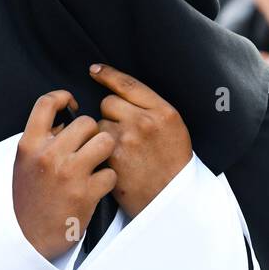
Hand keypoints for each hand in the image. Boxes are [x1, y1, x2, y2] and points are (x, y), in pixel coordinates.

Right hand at [13, 90, 116, 259]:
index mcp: (29, 145)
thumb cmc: (28, 201)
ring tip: (97, 163)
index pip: (46, 103)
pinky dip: (107, 181)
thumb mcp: (24, 165)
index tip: (72, 103)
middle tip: (88, 146)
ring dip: (105, 152)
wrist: (27, 239)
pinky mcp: (86, 193)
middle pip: (86, 122)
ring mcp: (68, 174)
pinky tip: (96, 188)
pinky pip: (111, 173)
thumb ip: (41, 141)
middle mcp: (48, 155)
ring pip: (105, 142)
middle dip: (92, 133)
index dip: (63, 97)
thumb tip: (64, 121)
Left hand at [90, 64, 191, 218]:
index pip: (129, 84)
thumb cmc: (172, 162)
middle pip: (108, 102)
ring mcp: (126, 140)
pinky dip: (99, 151)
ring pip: (98, 123)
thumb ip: (150, 108)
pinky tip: (114, 160)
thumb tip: (119, 90)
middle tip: (122, 130)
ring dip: (103, 132)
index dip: (108, 74)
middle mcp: (144, 121)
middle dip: (109, 113)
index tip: (95, 70)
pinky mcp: (112, 158)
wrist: (170, 199)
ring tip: (121, 149)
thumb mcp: (174, 129)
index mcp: (163, 112)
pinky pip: (95, 144)